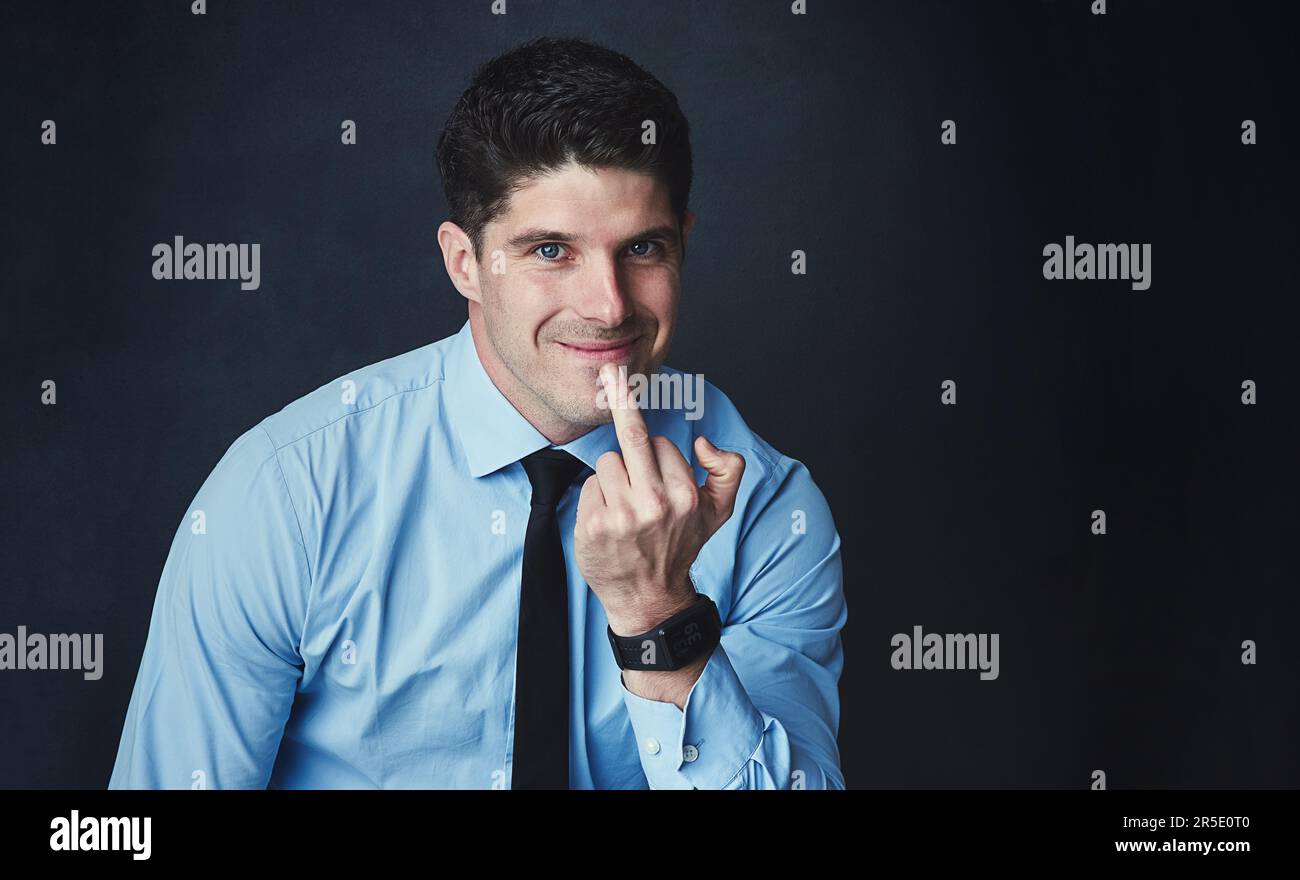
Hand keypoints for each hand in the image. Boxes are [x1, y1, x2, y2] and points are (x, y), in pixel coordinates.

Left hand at [575, 363, 745, 635]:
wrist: (650, 597)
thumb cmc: (680, 546)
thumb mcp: (720, 511)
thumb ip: (729, 470)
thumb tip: (704, 442)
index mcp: (686, 494)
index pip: (662, 445)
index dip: (659, 457)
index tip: (657, 470)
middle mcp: (655, 503)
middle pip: (631, 435)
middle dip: (622, 398)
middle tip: (610, 371)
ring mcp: (622, 514)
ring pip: (607, 463)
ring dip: (612, 479)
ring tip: (624, 508)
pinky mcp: (593, 525)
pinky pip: (589, 486)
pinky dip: (595, 499)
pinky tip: (607, 521)